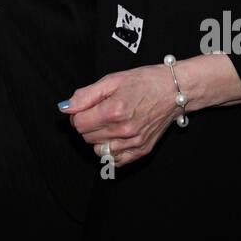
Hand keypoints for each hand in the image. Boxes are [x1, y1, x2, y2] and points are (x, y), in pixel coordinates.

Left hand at [60, 65, 182, 167]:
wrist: (174, 90)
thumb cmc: (144, 82)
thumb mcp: (112, 80)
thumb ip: (86, 95)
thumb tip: (66, 108)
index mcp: (115, 110)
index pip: (79, 123)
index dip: (78, 114)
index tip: (86, 107)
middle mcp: (124, 130)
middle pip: (87, 137)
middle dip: (87, 125)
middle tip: (99, 112)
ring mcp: (134, 143)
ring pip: (98, 150)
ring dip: (98, 138)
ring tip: (108, 123)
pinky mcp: (142, 151)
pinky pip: (115, 160)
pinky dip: (110, 151)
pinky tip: (115, 137)